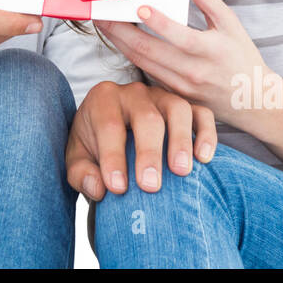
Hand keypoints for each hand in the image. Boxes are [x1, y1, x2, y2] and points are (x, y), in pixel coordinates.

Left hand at [66, 79, 216, 201]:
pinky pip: (201, 113)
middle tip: (150, 186)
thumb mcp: (77, 159)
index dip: (113, 157)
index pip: (109, 126)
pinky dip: (206, 133)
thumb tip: (97, 187)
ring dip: (181, 140)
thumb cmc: (94, 145)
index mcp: (103, 100)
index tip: (118, 188)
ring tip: (181, 172)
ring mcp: (162, 97)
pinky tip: (204, 158)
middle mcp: (134, 93)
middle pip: (146, 117)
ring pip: (177, 109)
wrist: (111, 131)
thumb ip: (80, 173)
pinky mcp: (185, 107)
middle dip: (149, 152)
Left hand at [94, 0, 271, 127]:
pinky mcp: (172, 96)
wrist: (252, 101)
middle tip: (100, 13)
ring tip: (103, 23)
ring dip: (119, 43)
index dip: (160, 23)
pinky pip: (146, 73)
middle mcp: (193, 72)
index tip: (140, 7)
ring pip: (142, 64)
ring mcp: (180, 88)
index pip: (181, 37)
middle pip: (149, 52)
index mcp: (211, 51)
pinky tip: (118, 40)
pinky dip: (130, 56)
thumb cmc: (241, 56)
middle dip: (121, 32)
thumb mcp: (228, 22)